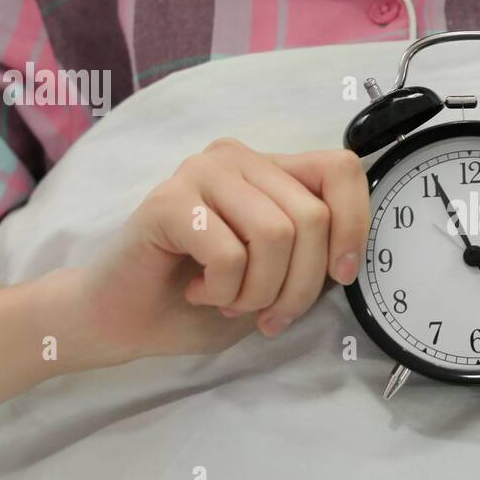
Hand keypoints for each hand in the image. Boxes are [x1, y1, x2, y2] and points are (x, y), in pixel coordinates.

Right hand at [78, 138, 369, 361]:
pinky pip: (230, 253)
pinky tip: (199, 291)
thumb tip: (351, 256)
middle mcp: (239, 159)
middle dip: (301, 285)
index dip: (354, 225)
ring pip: (276, 234)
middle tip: (268, 312)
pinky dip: (224, 291)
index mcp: (271, 169)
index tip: (340, 275)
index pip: (342, 168)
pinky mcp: (168, 201)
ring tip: (230, 301)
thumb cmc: (206, 299)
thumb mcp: (280, 276)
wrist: (125, 321)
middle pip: (313, 217)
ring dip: (259, 291)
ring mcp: (201, 172)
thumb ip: (313, 252)